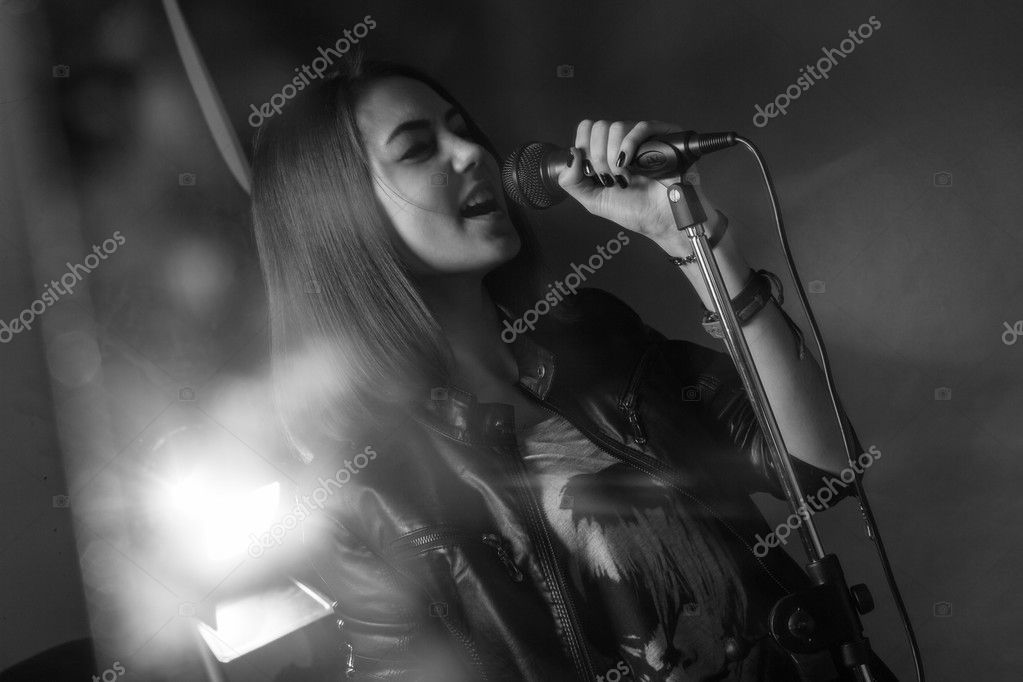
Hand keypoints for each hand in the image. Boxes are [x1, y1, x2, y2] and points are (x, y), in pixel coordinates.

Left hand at [558, 119, 723, 257]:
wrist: (661, 220)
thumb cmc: (633, 210)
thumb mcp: (593, 200)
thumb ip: (572, 181)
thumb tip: (571, 153)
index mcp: (606, 150)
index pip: (587, 128)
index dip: (584, 147)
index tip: (591, 172)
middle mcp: (623, 140)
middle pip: (598, 127)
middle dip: (598, 157)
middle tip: (610, 179)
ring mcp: (643, 137)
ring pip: (616, 127)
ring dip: (613, 157)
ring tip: (624, 177)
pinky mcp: (664, 135)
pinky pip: (641, 126)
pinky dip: (628, 145)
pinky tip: (628, 163)